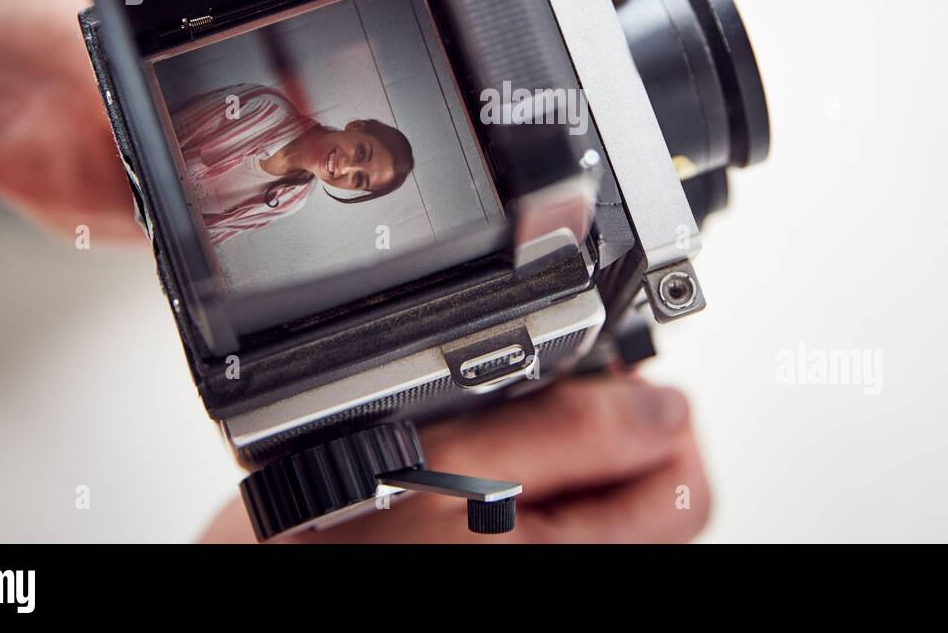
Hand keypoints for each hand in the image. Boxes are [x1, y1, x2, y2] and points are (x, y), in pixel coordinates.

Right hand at [200, 374, 711, 542]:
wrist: (258, 569)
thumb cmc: (330, 537)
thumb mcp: (452, 459)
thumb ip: (570, 432)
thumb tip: (664, 402)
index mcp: (574, 557)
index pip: (689, 489)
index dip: (666, 418)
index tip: (621, 377)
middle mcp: (565, 569)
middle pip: (649, 493)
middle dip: (609, 426)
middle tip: (544, 388)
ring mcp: (532, 562)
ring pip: (599, 502)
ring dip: (564, 446)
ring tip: (493, 419)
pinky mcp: (497, 552)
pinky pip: (549, 511)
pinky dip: (528, 470)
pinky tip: (474, 449)